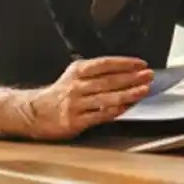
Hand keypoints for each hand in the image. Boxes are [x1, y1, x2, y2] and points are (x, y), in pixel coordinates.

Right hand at [11, 57, 152, 139]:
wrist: (34, 112)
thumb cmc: (61, 93)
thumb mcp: (75, 75)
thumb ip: (98, 73)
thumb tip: (128, 72)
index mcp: (78, 71)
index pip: (105, 64)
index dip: (125, 62)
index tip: (141, 63)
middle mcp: (76, 86)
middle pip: (109, 80)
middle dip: (132, 77)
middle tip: (148, 75)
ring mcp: (75, 104)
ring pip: (107, 98)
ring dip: (129, 93)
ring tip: (144, 90)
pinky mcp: (75, 121)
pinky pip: (100, 115)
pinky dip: (116, 110)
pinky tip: (127, 106)